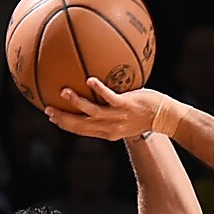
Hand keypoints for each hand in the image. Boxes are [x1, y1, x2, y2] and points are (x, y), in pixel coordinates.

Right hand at [43, 75, 177, 141]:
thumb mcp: (124, 120)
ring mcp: (118, 116)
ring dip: (76, 102)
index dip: (65, 125)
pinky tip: (90, 80)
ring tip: (64, 92)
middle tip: (48, 109)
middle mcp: (110, 127)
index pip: (81, 130)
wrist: (165, 117)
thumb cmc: (145, 115)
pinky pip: (110, 97)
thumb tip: (98, 98)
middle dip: (63, 118)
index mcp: (107, 132)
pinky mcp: (126, 105)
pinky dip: (99, 90)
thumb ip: (110, 113)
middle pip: (80, 125)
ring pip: (92, 112)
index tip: (51, 117)